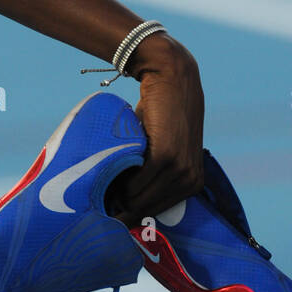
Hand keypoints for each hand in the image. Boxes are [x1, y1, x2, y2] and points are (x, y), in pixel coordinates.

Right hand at [106, 36, 204, 224]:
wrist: (171, 78)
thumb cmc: (161, 114)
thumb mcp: (164, 149)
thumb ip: (153, 175)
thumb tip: (121, 203)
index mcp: (193, 184)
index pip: (156, 212)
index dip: (131, 214)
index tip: (109, 213)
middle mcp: (191, 181)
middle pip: (145, 210)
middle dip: (121, 210)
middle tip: (98, 202)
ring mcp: (180, 170)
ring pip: (138, 200)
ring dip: (117, 195)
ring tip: (101, 185)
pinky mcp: (165, 157)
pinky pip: (136, 184)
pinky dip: (120, 183)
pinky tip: (109, 173)